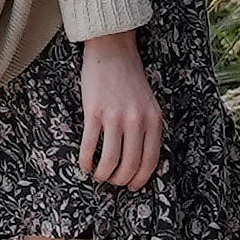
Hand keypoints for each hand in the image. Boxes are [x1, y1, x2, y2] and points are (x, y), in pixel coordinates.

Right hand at [77, 29, 163, 188]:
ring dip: (103, 174)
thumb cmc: (131, 81)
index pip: (151, 160)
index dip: (141, 179)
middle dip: (121, 180)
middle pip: (130, 165)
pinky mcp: (94, 113)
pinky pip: (89, 146)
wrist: (114, 52)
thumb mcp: (150, 105)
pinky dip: (86, 161)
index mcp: (155, 120)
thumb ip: (148, 129)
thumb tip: (140, 160)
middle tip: (113, 182)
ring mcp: (115, 117)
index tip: (133, 187)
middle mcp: (138, 121)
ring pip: (110, 160)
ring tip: (99, 175)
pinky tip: (84, 165)